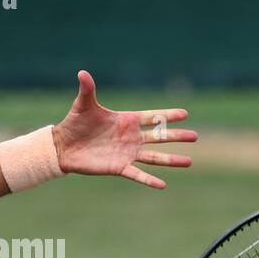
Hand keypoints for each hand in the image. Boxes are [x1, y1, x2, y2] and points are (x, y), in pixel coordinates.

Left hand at [53, 70, 196, 188]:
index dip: (168, 115)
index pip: (152, 117)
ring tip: (189, 161)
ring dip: (171, 159)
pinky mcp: (119, 167)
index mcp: (127, 120)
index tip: (185, 114)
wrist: (64, 146)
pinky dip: (149, 180)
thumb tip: (82, 72)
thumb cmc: (75, 122)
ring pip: (154, 157)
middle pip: (159, 137)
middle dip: (176, 136)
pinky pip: (138, 174)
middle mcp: (131, 137)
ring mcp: (127, 153)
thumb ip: (88, 89)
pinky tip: (163, 185)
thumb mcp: (83, 104)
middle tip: (195, 136)